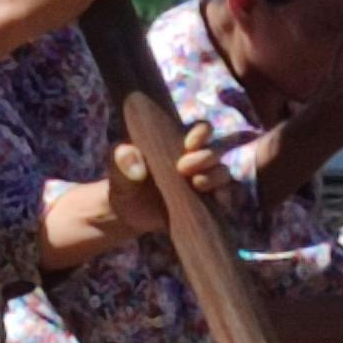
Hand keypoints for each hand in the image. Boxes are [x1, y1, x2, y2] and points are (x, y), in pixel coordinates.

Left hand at [105, 120, 226, 236]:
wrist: (126, 212)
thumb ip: (123, 159)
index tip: (189, 144)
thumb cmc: (123, 180)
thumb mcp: (117, 166)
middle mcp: (196, 160)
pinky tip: (216, 201)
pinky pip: (225, 198)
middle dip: (206, 157)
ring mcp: (202, 182)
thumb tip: (139, 170)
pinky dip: (225, 198)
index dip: (202, 133)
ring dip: (215, 177)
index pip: (202, 130)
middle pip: (216, 151)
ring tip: (197, 185)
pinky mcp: (205, 204)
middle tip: (183, 168)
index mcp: (178, 143)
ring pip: (223, 174)